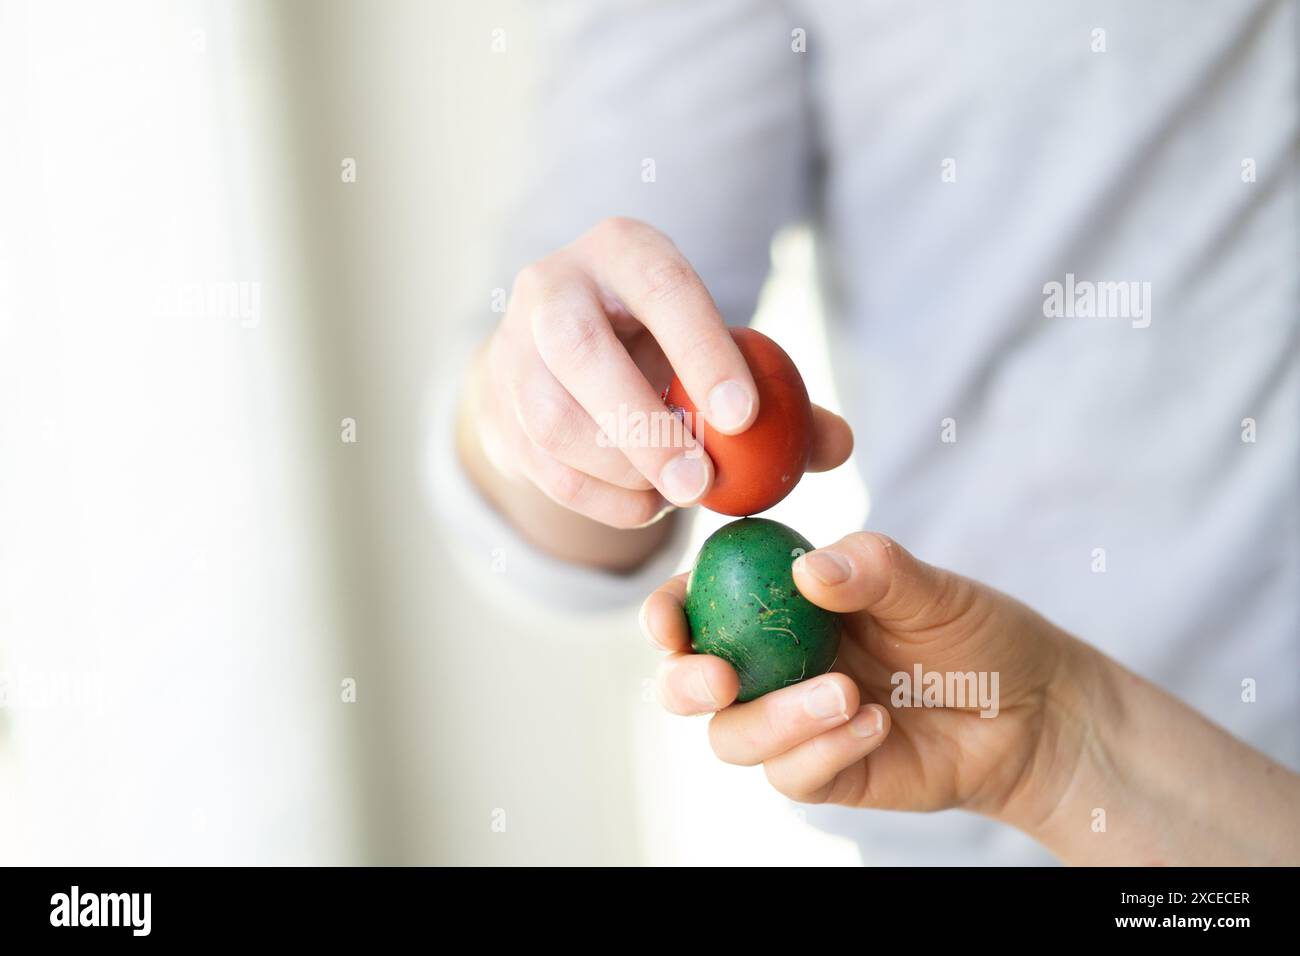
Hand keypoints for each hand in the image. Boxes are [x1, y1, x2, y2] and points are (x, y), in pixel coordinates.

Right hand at [461, 217, 852, 529]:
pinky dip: (598, 500)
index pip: (662, 285)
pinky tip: (644, 507)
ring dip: (620, 470)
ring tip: (676, 493)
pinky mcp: (494, 405)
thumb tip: (836, 444)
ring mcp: (510, 346)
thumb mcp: (718, 353)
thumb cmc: (666, 351)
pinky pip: (539, 467)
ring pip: (550, 417)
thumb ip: (781, 397)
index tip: (745, 416)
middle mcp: (552, 285)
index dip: (702, 350)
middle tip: (701, 482)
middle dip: (642, 424)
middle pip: (579, 349)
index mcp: (621, 249)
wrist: (567, 359)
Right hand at [643, 532, 1077, 819]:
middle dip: (685, 681)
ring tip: (847, 694)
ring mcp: (796, 723)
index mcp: (780, 605)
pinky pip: (793, 774)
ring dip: (775, 718)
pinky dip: (824, 750)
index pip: (699, 603)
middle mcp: (774, 664)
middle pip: (690, 683)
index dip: (668, 611)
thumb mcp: (933, 588)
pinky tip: (876, 724)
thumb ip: (872, 569)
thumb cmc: (977, 633)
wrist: (1034, 711)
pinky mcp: (827, 773)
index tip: (669, 617)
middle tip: (721, 678)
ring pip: (733, 736)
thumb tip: (807, 570)